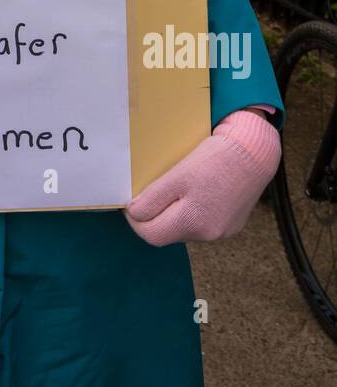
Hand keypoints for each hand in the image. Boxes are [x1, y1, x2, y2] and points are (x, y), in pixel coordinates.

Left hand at [124, 109, 280, 246]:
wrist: (255, 151)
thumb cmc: (216, 158)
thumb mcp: (178, 175)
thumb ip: (153, 198)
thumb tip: (133, 213)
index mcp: (194, 223)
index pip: (152, 235)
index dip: (136, 220)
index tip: (131, 203)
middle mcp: (210, 234)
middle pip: (169, 234)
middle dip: (155, 217)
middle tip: (148, 195)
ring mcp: (224, 231)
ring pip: (186, 229)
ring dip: (174, 214)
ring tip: (174, 191)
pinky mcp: (233, 224)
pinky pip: (203, 224)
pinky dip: (193, 212)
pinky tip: (196, 193)